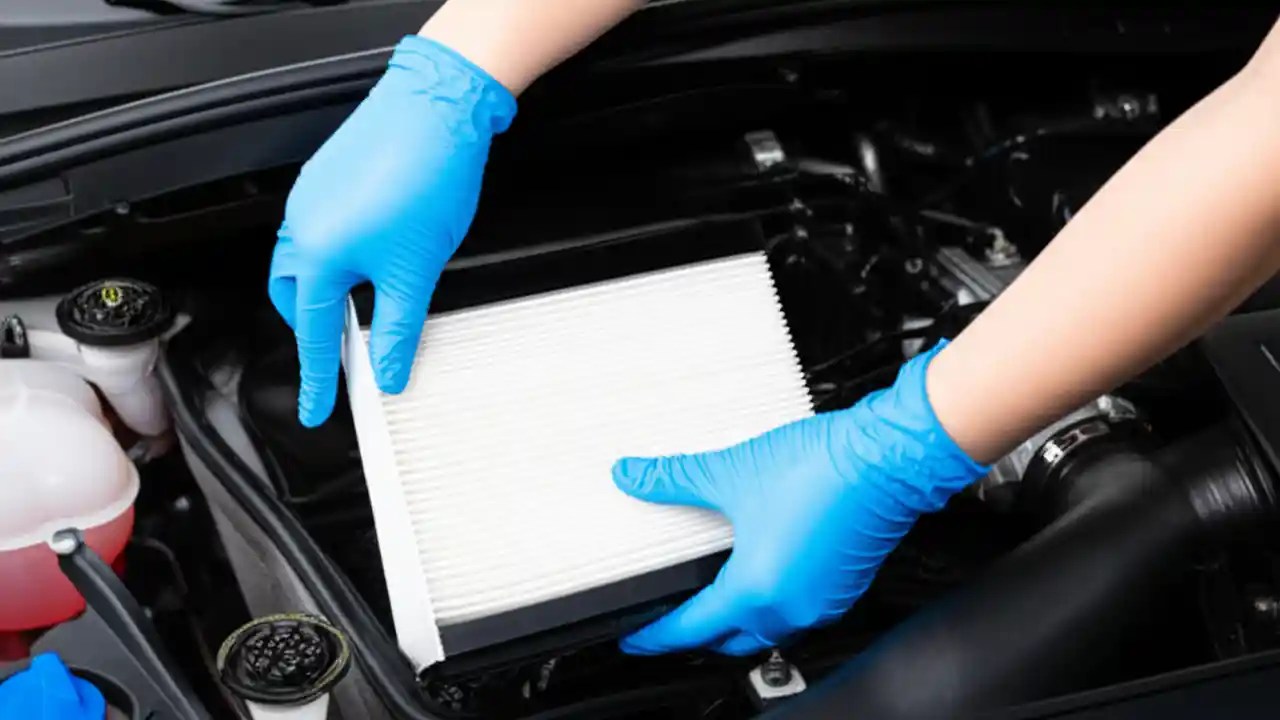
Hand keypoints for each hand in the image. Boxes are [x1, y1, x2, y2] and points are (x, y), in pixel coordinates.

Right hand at [268, 35, 516, 426]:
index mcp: (317, 257)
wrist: (438, 106)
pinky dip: (336, 258)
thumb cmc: (426, 177)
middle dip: (318, 329)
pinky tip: (372, 256)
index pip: (316, 336)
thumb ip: (398, 328)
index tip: (316, 410)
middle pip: (297, 299)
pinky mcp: (327, 178)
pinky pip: (317, 232)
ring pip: (305, 264)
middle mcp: (302, 227)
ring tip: (368, 303)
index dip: (320, 379)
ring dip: (329, 292)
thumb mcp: (416, 270)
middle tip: (347, 353)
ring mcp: (312, 199)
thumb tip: (388, 372)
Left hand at [611, 342, 986, 655]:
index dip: (655, 635)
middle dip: (699, 634)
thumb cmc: (824, 470)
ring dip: (740, 620)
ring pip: (769, 629)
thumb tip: (634, 475)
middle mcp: (790, 607)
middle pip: (731, 639)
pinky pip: (799, 611)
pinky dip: (774, 603)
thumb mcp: (731, 472)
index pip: (691, 629)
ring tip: (716, 593)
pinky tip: (766, 571)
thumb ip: (674, 478)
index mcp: (756, 591)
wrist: (886, 458)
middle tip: (672, 620)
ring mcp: (822, 602)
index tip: (637, 638)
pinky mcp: (844, 587)